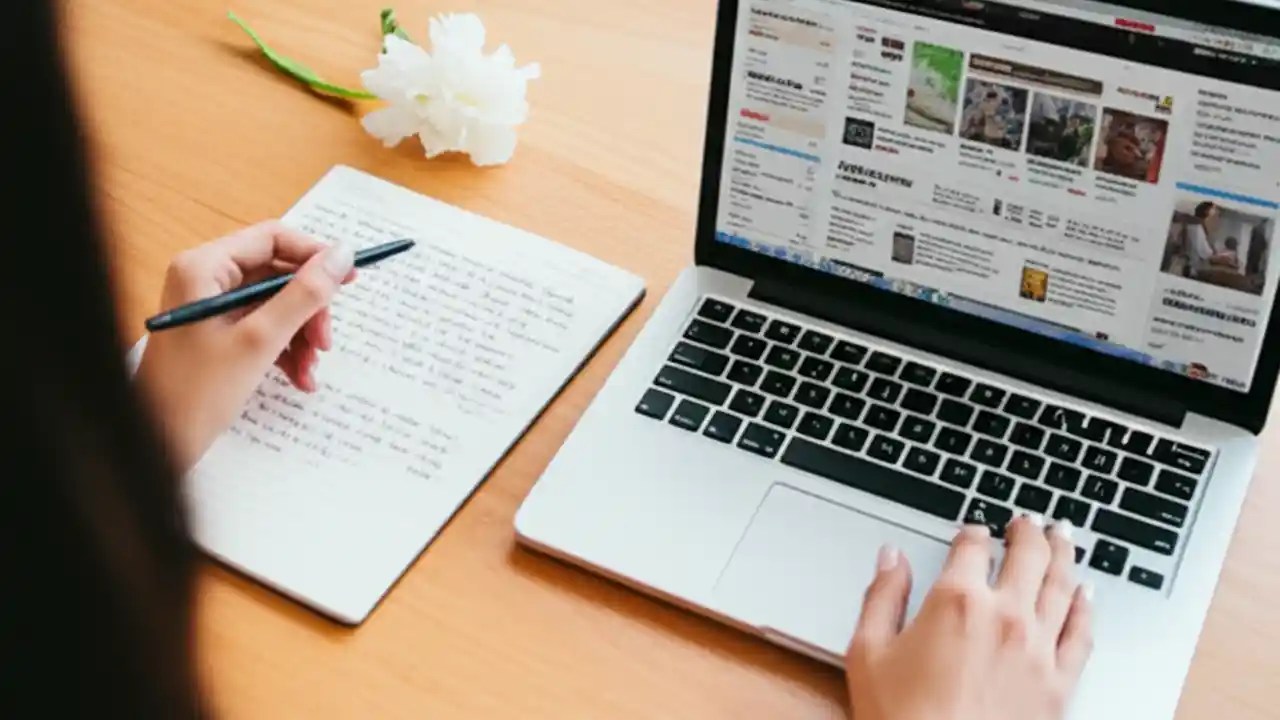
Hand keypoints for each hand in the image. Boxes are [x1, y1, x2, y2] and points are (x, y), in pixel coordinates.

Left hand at [136, 221, 354, 470]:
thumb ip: (305, 295)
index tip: (349, 278)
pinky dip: (287, 349)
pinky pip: (265, 327)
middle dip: (309, 309)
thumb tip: (343, 254)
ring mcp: (211, 307)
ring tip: (310, 369)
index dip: (315, 256)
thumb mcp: (260, 340)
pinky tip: (299, 378)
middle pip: (278, 274)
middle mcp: (205, 279)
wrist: (162, 444)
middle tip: (325, 341)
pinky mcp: (218, 333)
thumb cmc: (196, 393)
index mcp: (204, 267)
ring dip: (301, 335)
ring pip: (277, 304)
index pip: (272, 239)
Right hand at [846, 517, 1093, 719]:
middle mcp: (1005, 615)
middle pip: (1028, 554)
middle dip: (1028, 531)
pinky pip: (1082, 633)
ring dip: (1063, 554)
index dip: (973, 532)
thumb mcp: (868, 653)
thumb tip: (890, 558)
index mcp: (955, 600)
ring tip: (1062, 537)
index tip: (973, 531)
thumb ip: (882, 596)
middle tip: (1027, 521)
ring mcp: (1039, 648)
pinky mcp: (1060, 683)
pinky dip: (1087, 606)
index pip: (972, 547)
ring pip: (1062, 585)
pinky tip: (1087, 593)